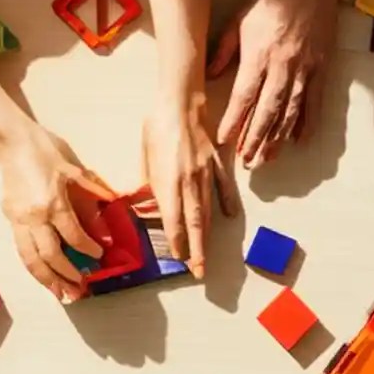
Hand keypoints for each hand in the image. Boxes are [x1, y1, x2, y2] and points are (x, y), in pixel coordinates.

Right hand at [0, 126, 112, 302]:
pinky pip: (21, 249)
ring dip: (45, 279)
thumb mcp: (74, 169)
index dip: (87, 250)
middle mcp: (33, 217)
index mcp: (52, 203)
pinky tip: (42, 274)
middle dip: (65, 275)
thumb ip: (90, 198)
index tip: (98, 258)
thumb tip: (105, 224)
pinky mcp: (10, 219)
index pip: (72, 236)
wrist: (12, 141)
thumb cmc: (46, 149)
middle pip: (49, 256)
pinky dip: (32, 265)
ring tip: (59, 293)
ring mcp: (18, 219)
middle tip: (79, 289)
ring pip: (30, 258)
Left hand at [141, 92, 239, 277]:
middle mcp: (189, 182)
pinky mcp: (215, 163)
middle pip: (194, 222)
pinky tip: (228, 218)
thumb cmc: (156, 128)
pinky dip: (226, 204)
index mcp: (168, 181)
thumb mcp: (144, 157)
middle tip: (199, 271)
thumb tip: (146, 204)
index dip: (176, 241)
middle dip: (196, 249)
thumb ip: (147, 184)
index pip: (173, 219)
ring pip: (207, 210)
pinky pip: (223, 187)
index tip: (178, 258)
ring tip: (207, 254)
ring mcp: (205, 173)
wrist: (180, 102)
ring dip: (207, 235)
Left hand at [209, 0, 337, 169]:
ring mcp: (304, 69)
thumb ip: (224, 50)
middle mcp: (282, 66)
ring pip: (290, 111)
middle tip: (247, 162)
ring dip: (278, 138)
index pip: (244, 95)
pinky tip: (300, 141)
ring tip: (267, 159)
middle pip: (267, 111)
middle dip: (255, 139)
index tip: (224, 140)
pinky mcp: (321, 68)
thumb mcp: (239, 19)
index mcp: (258, 54)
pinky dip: (308, 123)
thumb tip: (210, 74)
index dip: (234, 120)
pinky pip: (315, 101)